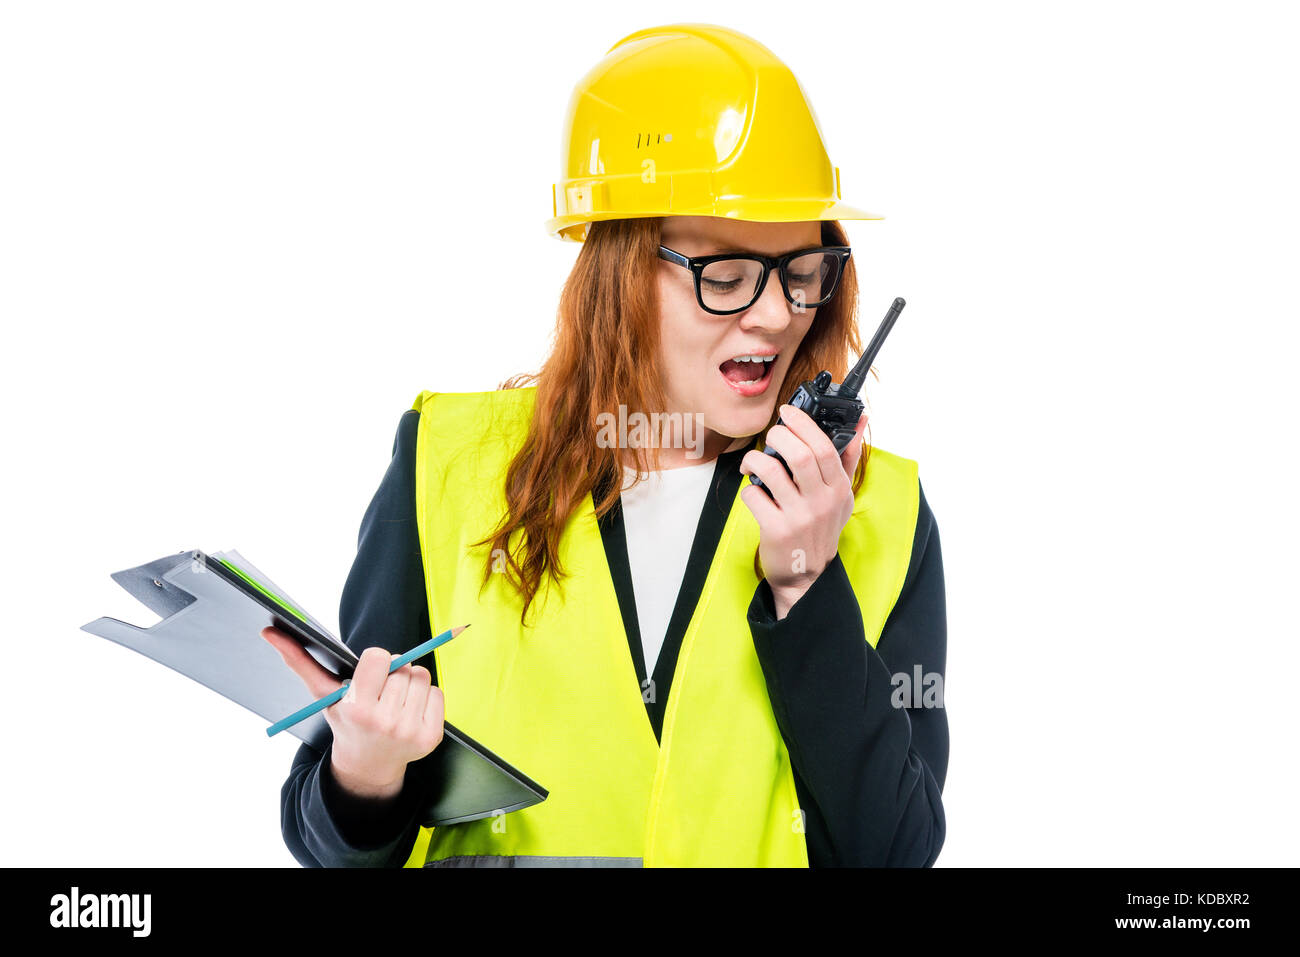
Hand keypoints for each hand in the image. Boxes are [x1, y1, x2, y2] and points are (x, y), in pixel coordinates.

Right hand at [260, 627, 444, 800]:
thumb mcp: (322, 693)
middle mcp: (385, 722)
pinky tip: (409, 711)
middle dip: (393, 673)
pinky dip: (426, 697)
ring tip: (394, 700)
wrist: (367, 764)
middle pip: (403, 666)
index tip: (368, 676)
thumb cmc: (345, 719)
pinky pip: (437, 693)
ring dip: (410, 682)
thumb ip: (298, 660)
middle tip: (381, 691)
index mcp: (357, 708)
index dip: (375, 661)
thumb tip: (268, 629)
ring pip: (422, 677)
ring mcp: (409, 732)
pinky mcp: (430, 738)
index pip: (380, 656)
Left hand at [738, 404, 868, 618]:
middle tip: (771, 435)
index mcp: (838, 489)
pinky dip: (748, 488)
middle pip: (798, 455)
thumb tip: (859, 421)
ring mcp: (799, 516)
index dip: (804, 424)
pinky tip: (754, 492)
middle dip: (778, 435)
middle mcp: (821, 502)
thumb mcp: (842, 495)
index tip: (789, 411)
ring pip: (770, 471)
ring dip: (755, 460)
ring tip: (753, 463)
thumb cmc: (822, 528)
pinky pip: (753, 496)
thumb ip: (848, 457)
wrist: (806, 575)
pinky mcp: (776, 530)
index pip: (825, 447)